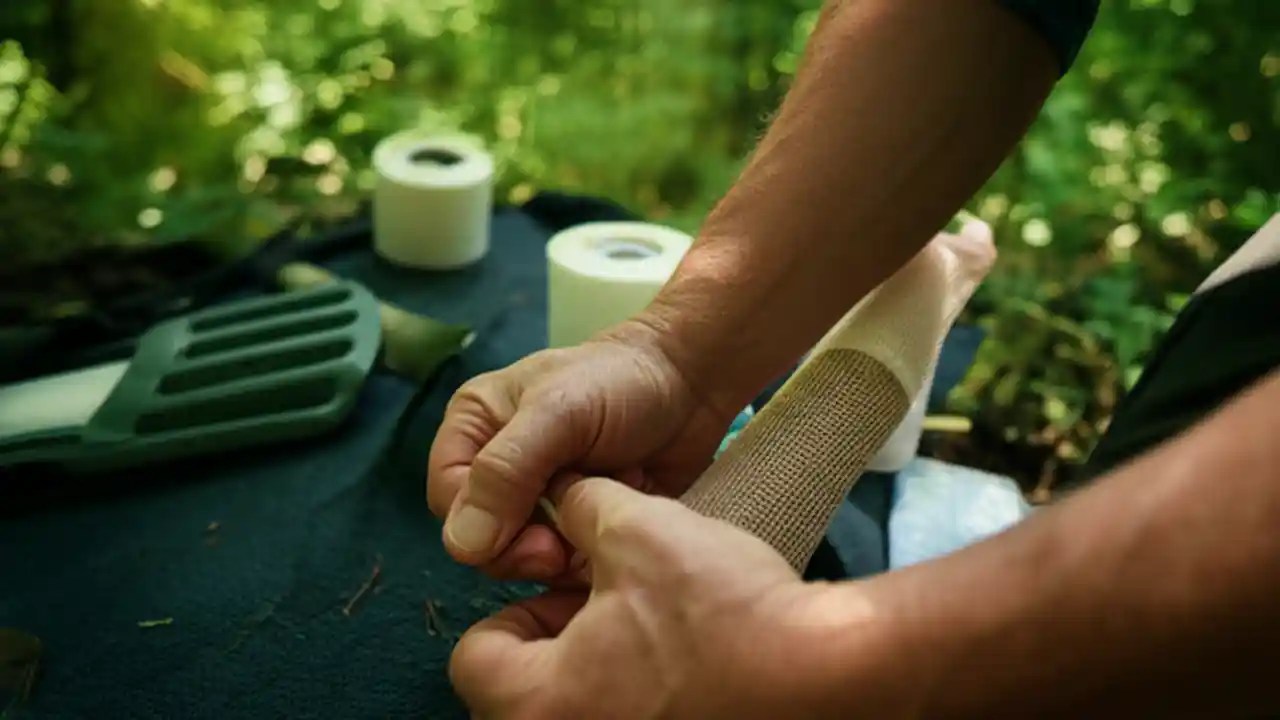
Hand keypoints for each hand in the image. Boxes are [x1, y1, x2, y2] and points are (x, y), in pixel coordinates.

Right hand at [427, 322, 740, 581]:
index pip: (448, 498)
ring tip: (593, 536)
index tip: (534, 536)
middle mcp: (497, 464)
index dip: (480, 526)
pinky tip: (608, 546)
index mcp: (476, 426)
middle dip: (518, 549)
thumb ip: (506, 471)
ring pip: (516, 556)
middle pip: (478, 536)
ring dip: (552, 560)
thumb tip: (462, 544)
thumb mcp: (559, 414)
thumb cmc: (621, 382)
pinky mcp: (574, 522)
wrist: (691, 385)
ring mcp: (537, 497)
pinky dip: (579, 566)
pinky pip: (558, 565)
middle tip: (563, 549)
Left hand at [449, 477, 842, 719]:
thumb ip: (580, 508)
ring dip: (599, 665)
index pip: (474, 658)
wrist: (829, 673)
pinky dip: (641, 694)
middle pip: (525, 692)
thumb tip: (563, 496)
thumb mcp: (639, 529)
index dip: (513, 608)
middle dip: (558, 640)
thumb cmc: (723, 609)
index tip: (560, 586)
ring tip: (650, 618)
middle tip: (606, 599)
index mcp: (536, 704)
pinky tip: (686, 653)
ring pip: (580, 709)